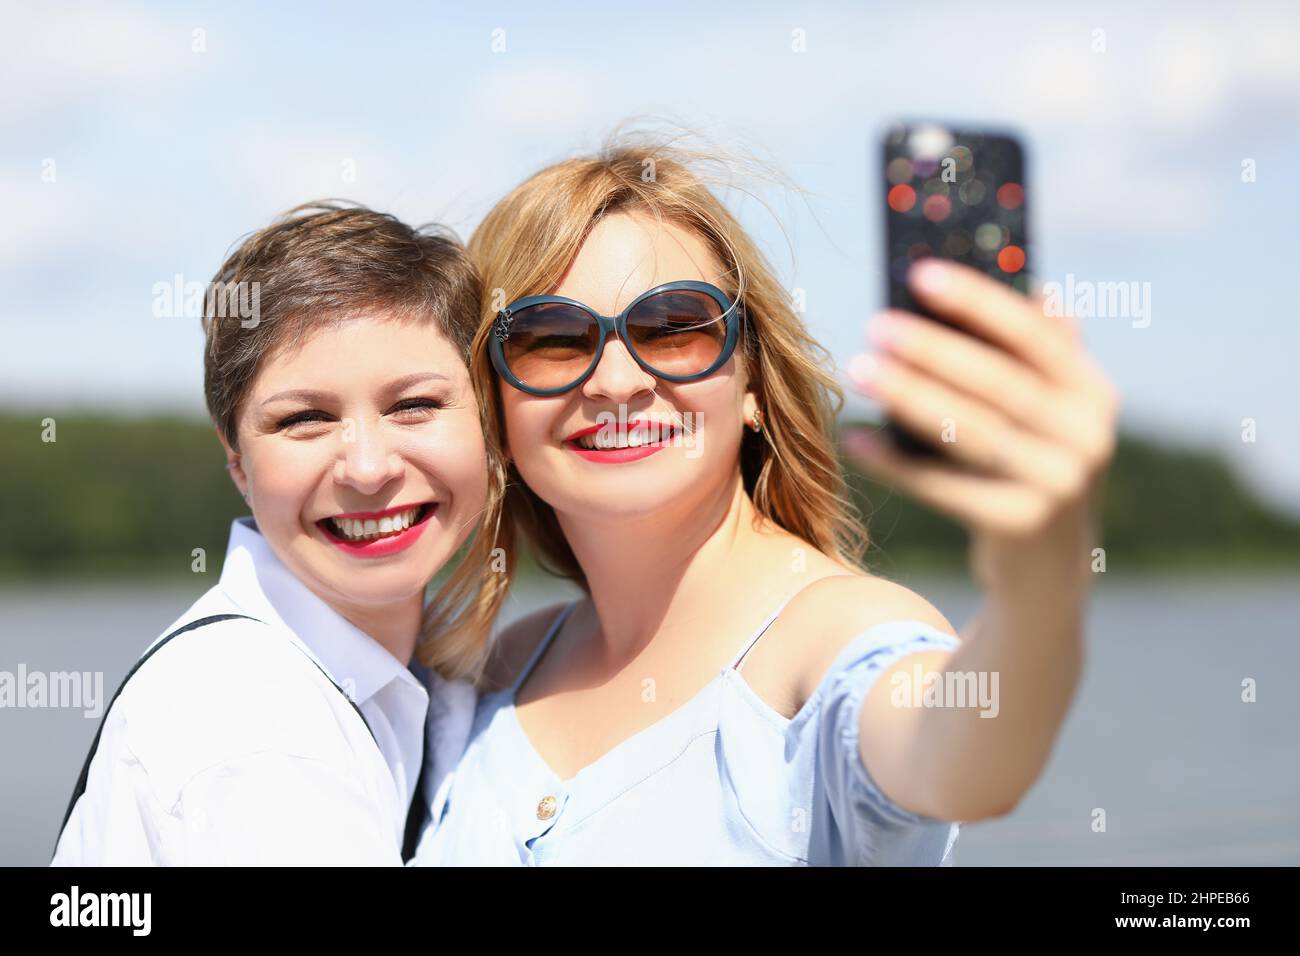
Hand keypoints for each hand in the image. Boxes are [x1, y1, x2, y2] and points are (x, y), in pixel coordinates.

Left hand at [843, 258, 1119, 597]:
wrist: (1046, 571)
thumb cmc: (1032, 469)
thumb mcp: (1053, 415)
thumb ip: (1048, 356)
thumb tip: (1040, 289)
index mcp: (1094, 395)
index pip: (1034, 336)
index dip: (978, 302)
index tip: (920, 273)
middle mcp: (1087, 438)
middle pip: (997, 383)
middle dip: (932, 349)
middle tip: (876, 324)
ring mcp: (1058, 486)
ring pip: (970, 432)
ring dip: (909, 396)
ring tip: (858, 369)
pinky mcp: (1020, 527)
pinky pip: (945, 486)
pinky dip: (896, 462)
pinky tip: (856, 439)